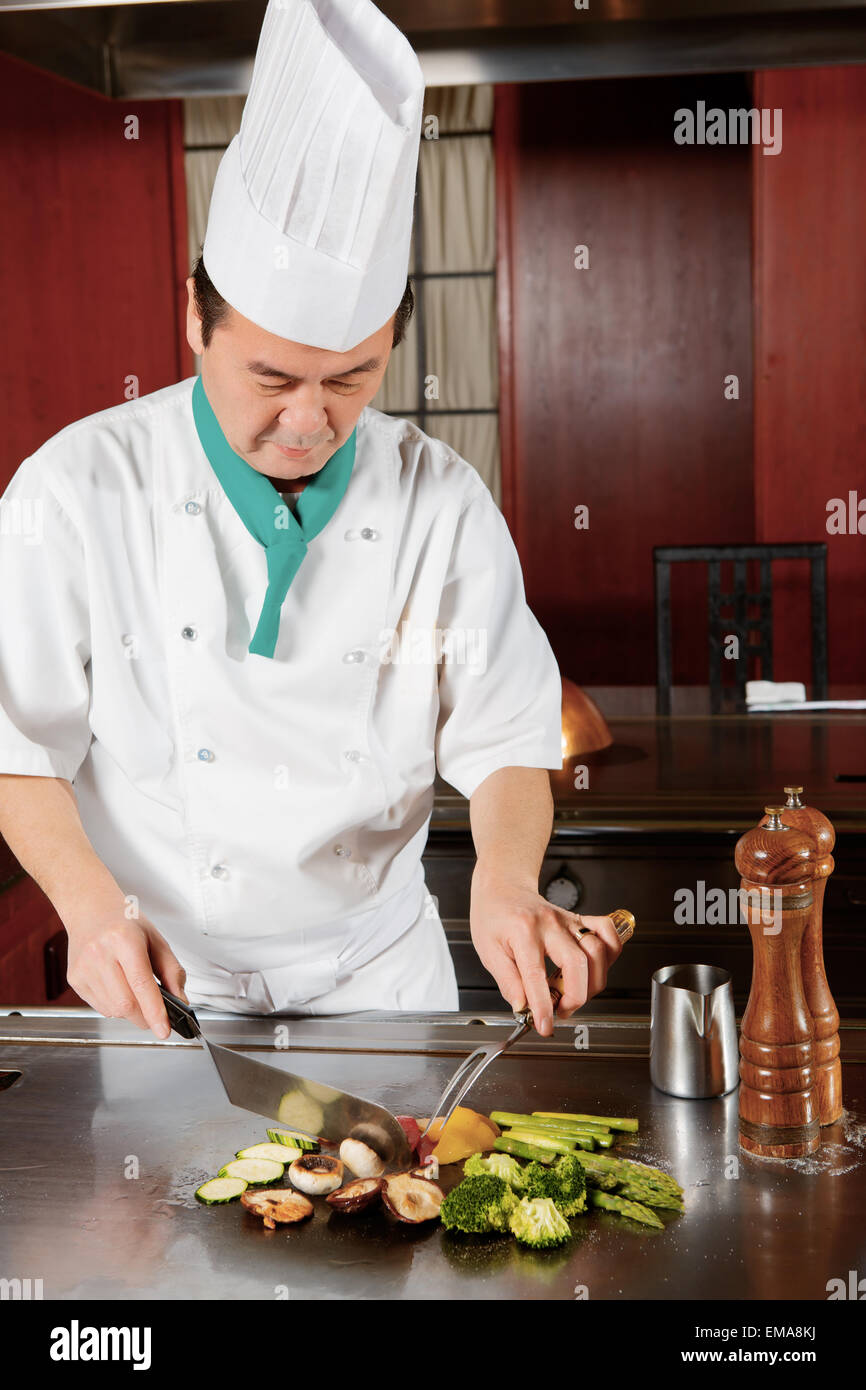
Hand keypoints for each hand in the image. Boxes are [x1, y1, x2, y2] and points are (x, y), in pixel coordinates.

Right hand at [64, 887, 187, 1038]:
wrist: (91, 909)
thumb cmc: (126, 923)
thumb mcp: (157, 940)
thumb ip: (172, 972)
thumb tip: (181, 1002)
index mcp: (123, 939)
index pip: (141, 984)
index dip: (154, 1011)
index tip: (164, 1030)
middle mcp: (99, 953)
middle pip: (125, 1003)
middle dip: (145, 1016)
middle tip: (155, 1012)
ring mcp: (83, 968)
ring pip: (112, 1010)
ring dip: (130, 1012)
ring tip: (133, 989)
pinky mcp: (74, 979)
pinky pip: (100, 1007)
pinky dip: (115, 1007)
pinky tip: (118, 988)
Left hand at [469, 866, 623, 1035]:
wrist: (503, 887)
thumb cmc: (493, 916)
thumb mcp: (488, 951)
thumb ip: (508, 982)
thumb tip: (523, 1008)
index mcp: (522, 932)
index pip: (536, 975)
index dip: (543, 1006)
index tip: (545, 1026)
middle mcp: (550, 924)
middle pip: (577, 964)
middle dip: (574, 997)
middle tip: (561, 1010)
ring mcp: (568, 920)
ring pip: (598, 951)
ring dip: (592, 982)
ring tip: (574, 994)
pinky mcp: (580, 919)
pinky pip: (608, 932)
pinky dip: (611, 952)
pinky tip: (595, 968)